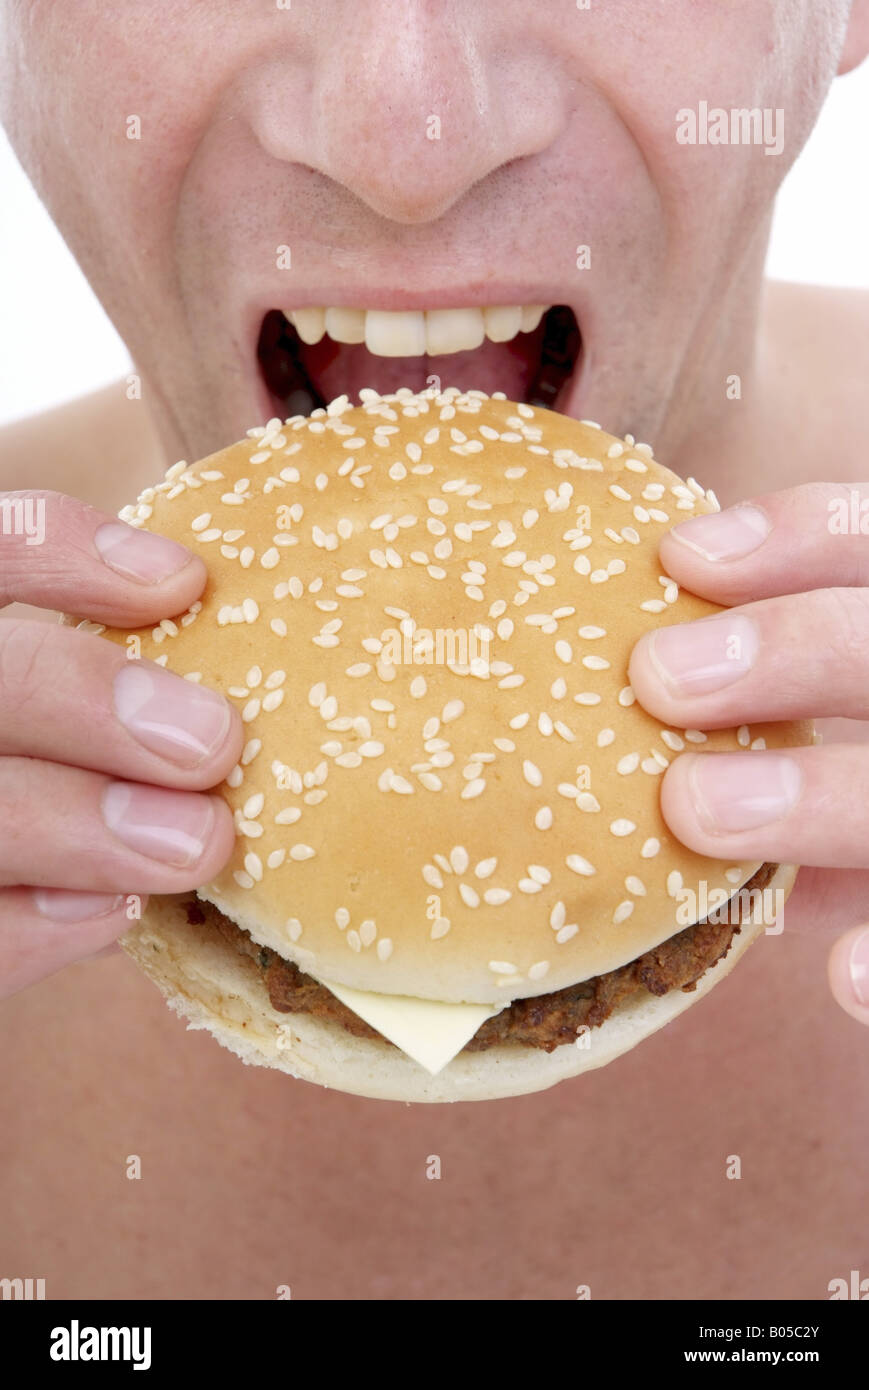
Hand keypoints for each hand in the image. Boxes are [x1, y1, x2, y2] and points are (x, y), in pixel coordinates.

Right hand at [0, 491, 242, 998]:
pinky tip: (122, 911)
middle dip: (88, 701)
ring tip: (200, 843)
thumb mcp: (92, 701)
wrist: (16, 883)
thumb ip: (122, 658)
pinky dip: (42, 926)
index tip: (186, 582)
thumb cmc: (84, 768)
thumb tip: (210, 602)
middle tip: (213, 742)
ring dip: (84, 827)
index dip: (68, 550)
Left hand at [628, 483, 868, 1026]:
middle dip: (795, 647)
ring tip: (695, 810)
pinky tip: (844, 975)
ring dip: (821, 795)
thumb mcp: (837, 724)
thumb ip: (778, 714)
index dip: (797, 540)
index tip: (677, 558)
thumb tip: (637, 724)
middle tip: (659, 677)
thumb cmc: (852, 798)